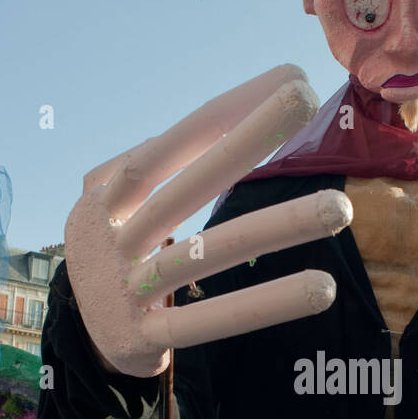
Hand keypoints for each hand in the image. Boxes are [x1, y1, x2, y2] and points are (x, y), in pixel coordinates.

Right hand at [65, 64, 352, 376]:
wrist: (76, 340)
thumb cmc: (114, 256)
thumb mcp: (111, 206)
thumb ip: (153, 162)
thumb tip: (220, 116)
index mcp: (106, 195)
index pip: (173, 144)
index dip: (227, 111)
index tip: (290, 78)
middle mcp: (113, 235)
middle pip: (187, 184)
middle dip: (246, 139)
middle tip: (305, 98)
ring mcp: (128, 289)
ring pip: (209, 253)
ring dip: (276, 227)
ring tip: (341, 207)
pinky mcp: (145, 338)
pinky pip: (212, 320)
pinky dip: (266, 304)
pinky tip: (322, 288)